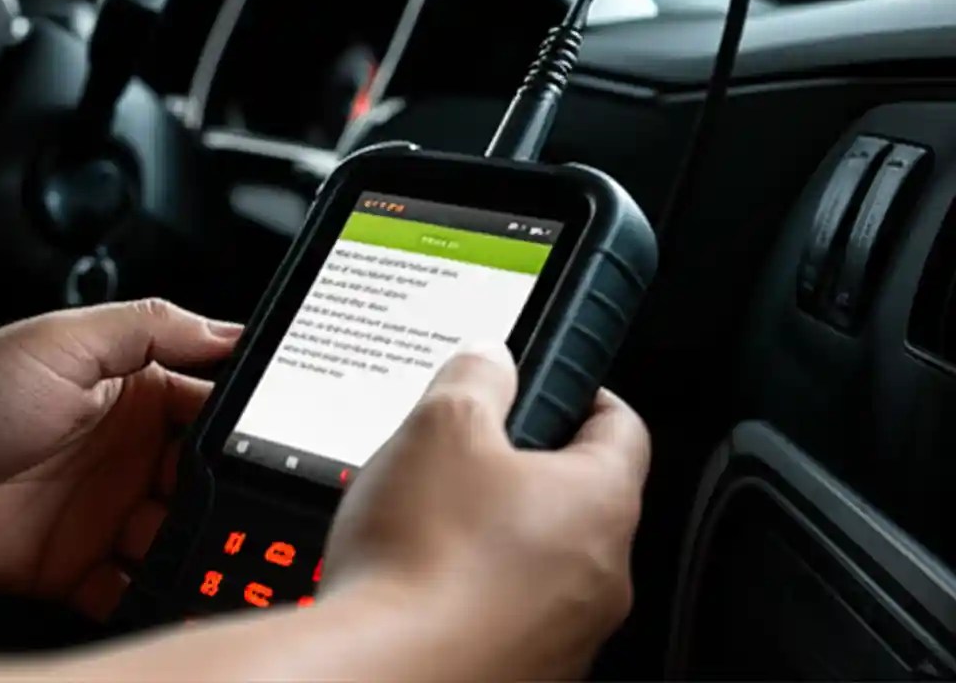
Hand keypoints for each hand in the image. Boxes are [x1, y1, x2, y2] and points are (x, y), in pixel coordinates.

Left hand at [0, 299, 239, 617]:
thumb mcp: (63, 340)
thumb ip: (151, 329)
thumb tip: (230, 330)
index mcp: (137, 397)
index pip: (217, 413)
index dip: (249, 432)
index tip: (279, 451)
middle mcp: (131, 458)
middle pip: (209, 485)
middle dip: (230, 501)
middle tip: (241, 513)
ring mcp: (109, 516)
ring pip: (181, 541)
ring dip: (196, 550)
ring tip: (199, 550)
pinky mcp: (81, 568)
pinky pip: (134, 591)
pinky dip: (154, 597)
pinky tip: (158, 590)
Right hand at [322, 345, 649, 679]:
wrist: (388, 675)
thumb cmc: (423, 562)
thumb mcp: (441, 427)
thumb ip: (475, 377)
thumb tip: (489, 359)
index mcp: (598, 499)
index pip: (621, 425)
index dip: (584, 392)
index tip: (554, 383)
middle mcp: (601, 573)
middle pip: (576, 497)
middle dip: (523, 469)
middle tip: (466, 453)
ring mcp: (568, 632)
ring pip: (542, 561)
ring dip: (498, 537)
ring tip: (431, 522)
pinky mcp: (528, 671)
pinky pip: (510, 615)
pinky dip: (475, 593)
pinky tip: (422, 582)